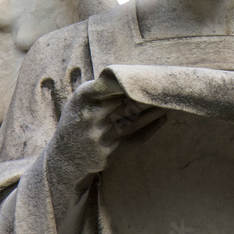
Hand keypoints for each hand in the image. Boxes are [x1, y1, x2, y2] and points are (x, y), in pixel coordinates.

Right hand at [50, 79, 166, 180]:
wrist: (64, 158)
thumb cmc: (79, 120)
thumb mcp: (82, 100)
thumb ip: (102, 88)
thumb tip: (134, 75)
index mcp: (84, 97)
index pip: (113, 84)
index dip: (133, 80)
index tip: (151, 74)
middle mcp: (91, 115)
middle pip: (128, 101)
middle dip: (148, 95)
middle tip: (167, 86)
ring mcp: (100, 135)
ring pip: (135, 120)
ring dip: (155, 111)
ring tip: (169, 102)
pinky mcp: (109, 153)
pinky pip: (135, 138)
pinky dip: (151, 128)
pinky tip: (162, 120)